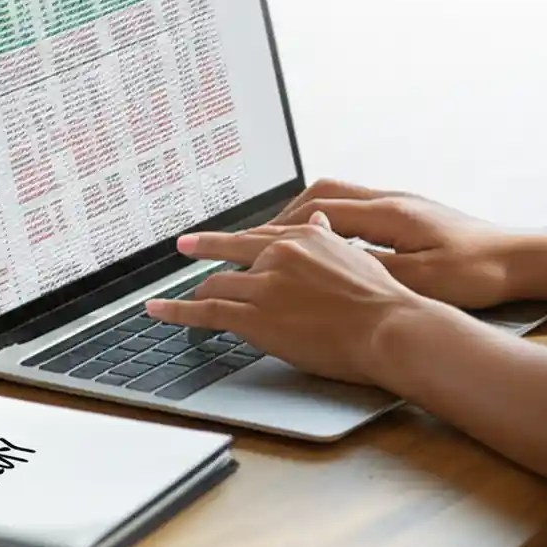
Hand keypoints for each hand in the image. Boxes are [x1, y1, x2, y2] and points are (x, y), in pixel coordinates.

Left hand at [145, 224, 432, 384]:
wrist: (389, 327)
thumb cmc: (384, 301)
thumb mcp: (358, 257)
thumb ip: (330, 239)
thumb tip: (317, 218)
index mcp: (306, 235)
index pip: (260, 234)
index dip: (234, 237)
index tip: (216, 235)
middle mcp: (281, 252)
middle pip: (232, 255)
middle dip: (206, 253)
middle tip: (184, 247)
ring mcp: (265, 283)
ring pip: (217, 285)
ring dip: (196, 293)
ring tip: (176, 299)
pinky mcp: (254, 316)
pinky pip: (205, 312)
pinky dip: (175, 311)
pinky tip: (157, 311)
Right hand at [268, 179, 525, 308]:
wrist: (520, 258)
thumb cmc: (478, 270)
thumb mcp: (420, 279)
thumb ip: (371, 269)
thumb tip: (327, 266)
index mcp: (388, 213)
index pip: (318, 211)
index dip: (279, 227)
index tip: (249, 241)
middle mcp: (390, 200)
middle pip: (321, 194)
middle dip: (282, 215)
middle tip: (254, 239)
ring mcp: (400, 204)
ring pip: (337, 198)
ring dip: (305, 216)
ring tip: (281, 242)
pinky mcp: (409, 215)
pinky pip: (355, 210)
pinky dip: (329, 224)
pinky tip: (326, 246)